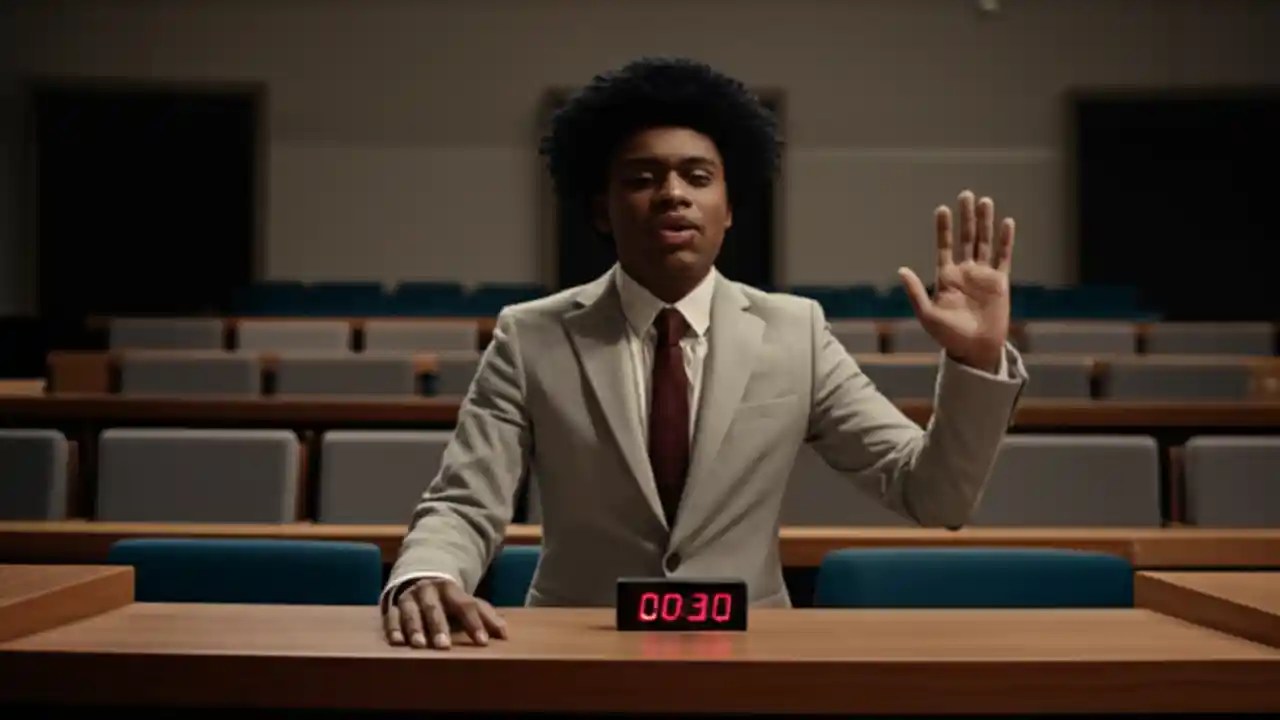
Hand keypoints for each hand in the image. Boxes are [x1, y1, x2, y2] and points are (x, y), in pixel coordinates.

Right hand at [384, 577, 507, 649]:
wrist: (420, 580)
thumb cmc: (449, 601)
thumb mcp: (467, 603)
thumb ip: (485, 617)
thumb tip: (504, 634)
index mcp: (451, 589)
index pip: (465, 605)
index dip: (474, 623)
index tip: (483, 642)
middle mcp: (428, 591)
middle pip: (435, 608)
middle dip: (439, 626)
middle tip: (444, 646)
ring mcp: (409, 598)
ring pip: (411, 612)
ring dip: (415, 628)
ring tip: (419, 645)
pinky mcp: (392, 606)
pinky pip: (390, 616)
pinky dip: (393, 628)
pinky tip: (397, 642)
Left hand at [898, 190, 1014, 372]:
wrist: (975, 350)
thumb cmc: (949, 336)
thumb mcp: (928, 314)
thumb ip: (916, 291)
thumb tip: (902, 269)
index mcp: (946, 277)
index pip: (944, 246)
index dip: (943, 228)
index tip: (942, 209)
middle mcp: (965, 272)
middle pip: (966, 238)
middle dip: (966, 217)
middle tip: (965, 194)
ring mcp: (983, 275)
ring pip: (984, 242)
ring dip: (984, 222)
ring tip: (985, 201)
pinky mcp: (1000, 283)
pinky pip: (1003, 257)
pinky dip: (1005, 241)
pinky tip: (1006, 223)